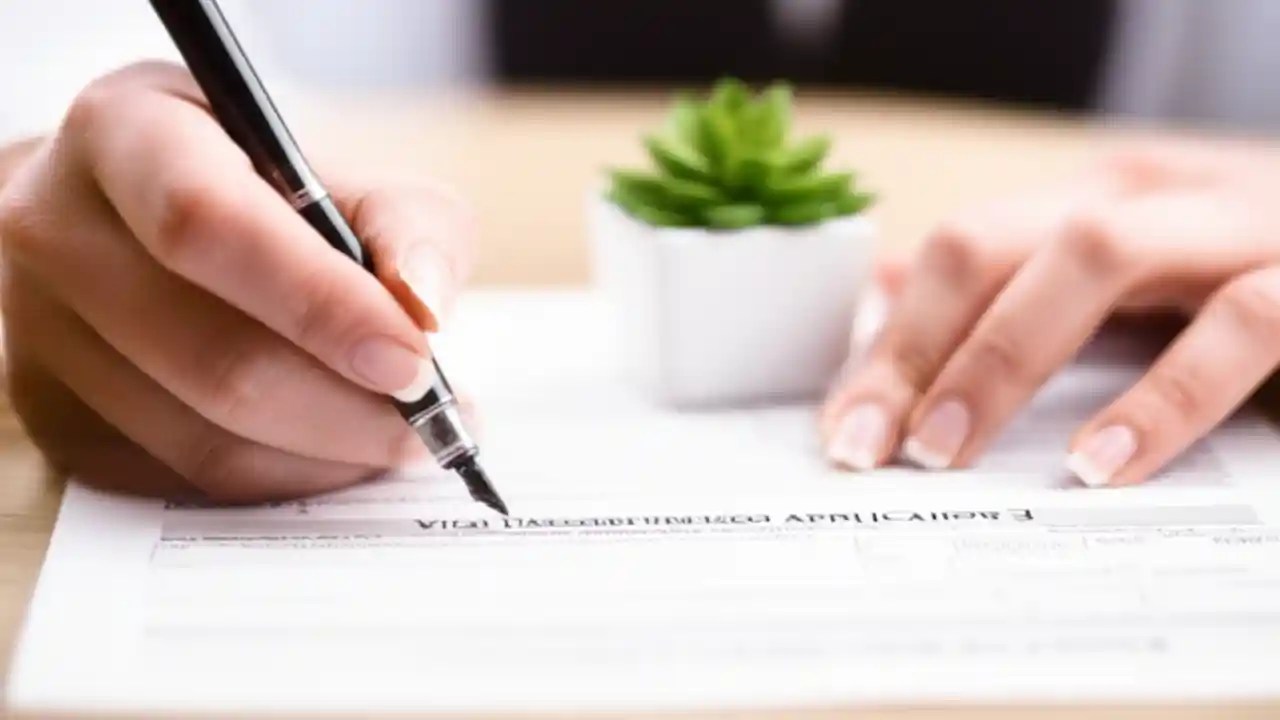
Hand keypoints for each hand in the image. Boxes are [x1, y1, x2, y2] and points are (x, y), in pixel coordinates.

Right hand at [0, 63, 472, 501]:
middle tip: (438, 417)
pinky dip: (288, 479)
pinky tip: (338, 451)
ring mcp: (41, 337)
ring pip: (206, 441)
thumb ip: (406, 223)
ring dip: (332, 456)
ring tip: (405, 435)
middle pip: (214, 360)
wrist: (135, 219)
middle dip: (352, 408)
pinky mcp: (56, 422)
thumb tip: (425, 307)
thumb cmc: (254, 189)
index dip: (320, 303)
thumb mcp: (343, 169)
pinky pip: (189, 481)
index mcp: (125, 136)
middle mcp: (59, 233)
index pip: (206, 224)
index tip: (414, 357)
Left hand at [822, 140, 1279, 486]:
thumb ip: (1022, 279)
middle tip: (874, 444)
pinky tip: (1105, 462)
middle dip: (923, 345)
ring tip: (948, 449)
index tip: (846, 427)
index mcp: (1103, 195)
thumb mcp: (1132, 265)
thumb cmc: (1253, 264)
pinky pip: (1242, 324)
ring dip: (1006, 356)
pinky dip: (1165, 399)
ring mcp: (1237, 230)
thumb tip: (888, 289)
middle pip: (1003, 242)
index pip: (964, 250)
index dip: (892, 338)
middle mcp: (1157, 198)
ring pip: (1099, 255)